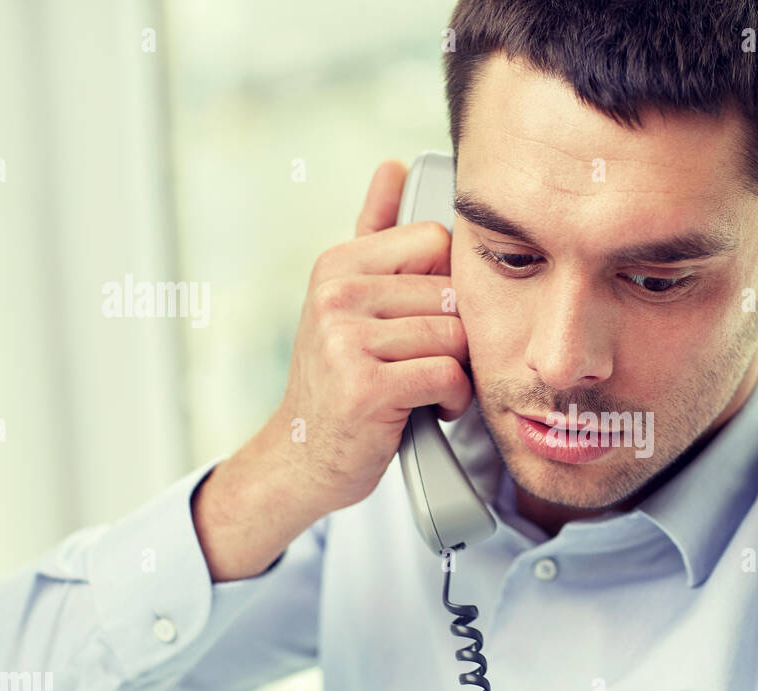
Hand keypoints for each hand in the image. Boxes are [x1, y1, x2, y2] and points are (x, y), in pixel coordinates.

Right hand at [269, 159, 471, 516]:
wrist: (302, 459)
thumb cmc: (340, 381)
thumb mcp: (347, 302)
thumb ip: (373, 234)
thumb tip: (392, 165)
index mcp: (338, 266)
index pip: (436, 242)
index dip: (448, 287)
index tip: (425, 321)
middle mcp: (336, 294)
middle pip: (452, 292)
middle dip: (454, 337)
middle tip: (423, 364)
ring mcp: (346, 339)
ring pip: (454, 336)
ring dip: (455, 372)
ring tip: (423, 387)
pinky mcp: (365, 386)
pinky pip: (447, 375)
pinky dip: (452, 400)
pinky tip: (428, 409)